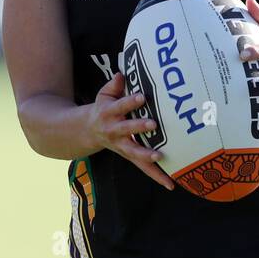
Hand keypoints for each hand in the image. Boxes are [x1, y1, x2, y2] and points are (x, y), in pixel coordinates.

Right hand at [87, 72, 173, 189]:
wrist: (87, 131)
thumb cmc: (103, 108)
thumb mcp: (103, 95)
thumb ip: (114, 85)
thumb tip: (122, 74)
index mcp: (109, 113)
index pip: (121, 105)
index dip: (130, 102)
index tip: (142, 97)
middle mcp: (114, 130)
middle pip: (126, 130)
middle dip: (138, 127)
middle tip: (153, 124)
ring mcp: (122, 145)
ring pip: (134, 153)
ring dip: (146, 155)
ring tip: (160, 157)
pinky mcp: (129, 156)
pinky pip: (143, 168)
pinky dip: (157, 176)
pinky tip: (170, 184)